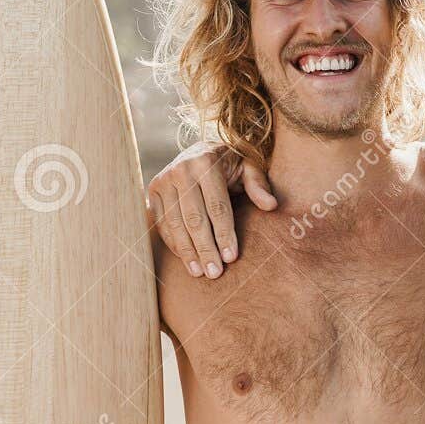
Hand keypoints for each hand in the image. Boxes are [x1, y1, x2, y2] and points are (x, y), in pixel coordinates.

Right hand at [145, 142, 277, 277]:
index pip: (217, 207)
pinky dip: (173, 243)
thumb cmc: (231, 164)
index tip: (231, 258)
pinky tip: (187, 259)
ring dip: (187, 251)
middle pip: (194, 218)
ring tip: (200, 272)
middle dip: (205, 248)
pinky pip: (162, 223)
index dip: (224, 234)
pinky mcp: (153, 191)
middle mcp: (181, 169)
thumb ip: (258, 185)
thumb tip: (271, 206)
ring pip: (175, 224)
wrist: (201, 150)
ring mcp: (163, 180)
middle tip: (215, 273)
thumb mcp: (249, 167)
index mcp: (206, 163)